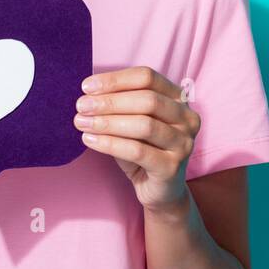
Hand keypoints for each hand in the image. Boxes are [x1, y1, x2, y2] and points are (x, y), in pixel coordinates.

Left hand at [73, 66, 199, 211]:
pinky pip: (137, 151)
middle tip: (81, 106)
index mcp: (179, 98)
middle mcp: (187, 118)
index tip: (87, 87)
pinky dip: (110, 143)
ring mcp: (184, 144)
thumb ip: (119, 105)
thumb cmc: (143, 149)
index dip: (115, 80)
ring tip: (81, 122)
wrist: (159, 191)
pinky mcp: (172, 167)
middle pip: (147, 100)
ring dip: (107, 122)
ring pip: (143, 125)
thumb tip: (88, 94)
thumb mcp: (132, 121)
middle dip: (109, 102)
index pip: (147, 77)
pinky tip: (90, 139)